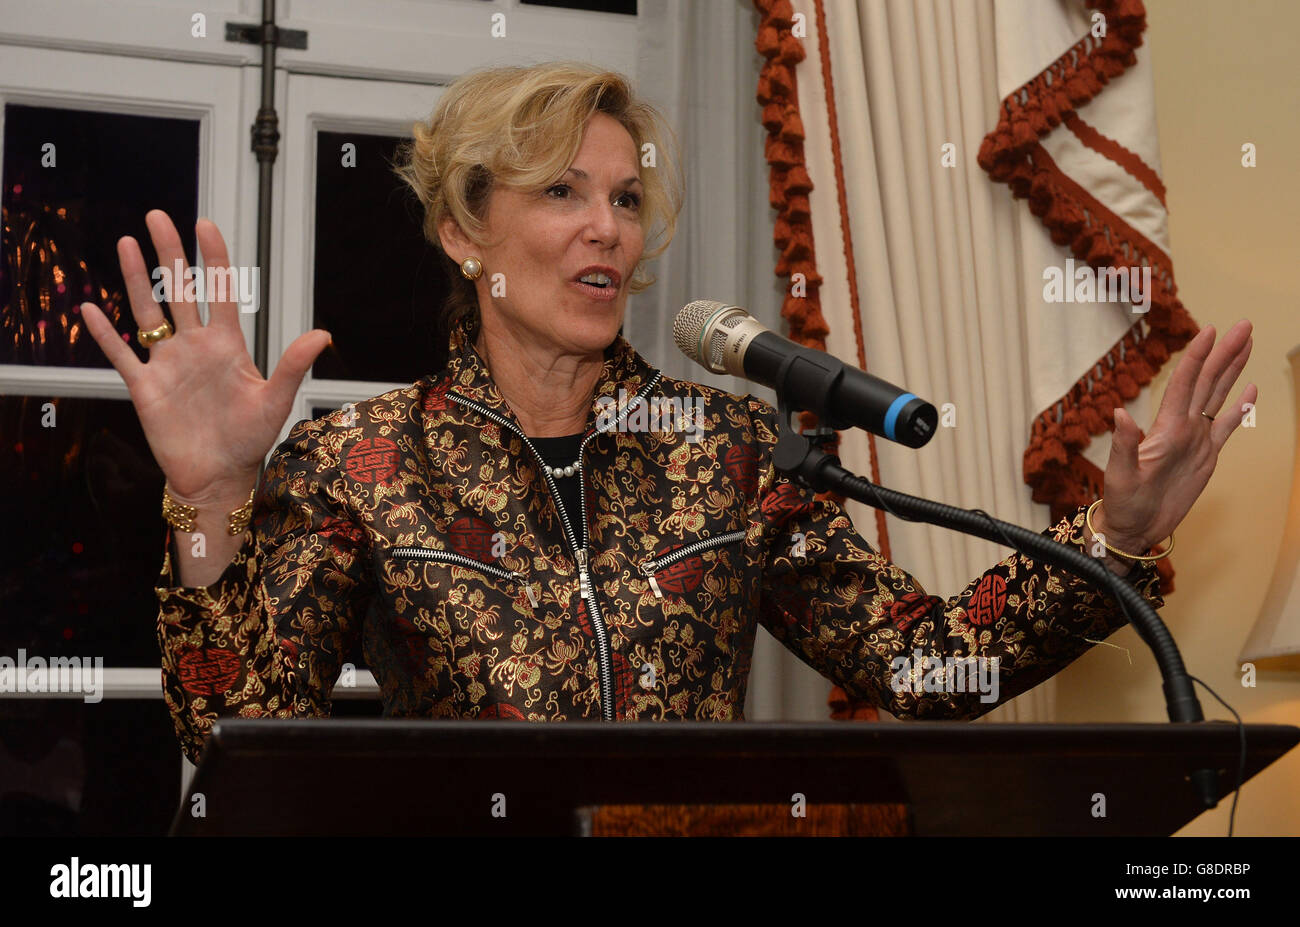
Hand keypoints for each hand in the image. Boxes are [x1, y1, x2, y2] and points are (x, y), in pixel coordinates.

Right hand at [81, 210, 330, 502]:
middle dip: (169, 254)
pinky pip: (120, 355)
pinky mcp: (145, 387)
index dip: (213, 258)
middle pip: (179, 291)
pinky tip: (88, 308)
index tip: (205, 224)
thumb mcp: (275, 400)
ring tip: (125, 243)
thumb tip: (323, 334)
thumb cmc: (251, 439)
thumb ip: (293, 365)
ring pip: (147, 312)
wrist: (220, 476)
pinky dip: (104, 334)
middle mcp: (194, 347)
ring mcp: (167, 364)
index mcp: (227, 345)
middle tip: (157, 215)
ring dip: (135, 280)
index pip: (219, 291)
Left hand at [1097, 319, 1256, 554]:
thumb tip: (1119, 414)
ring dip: (1232, 370)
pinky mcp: (1206, 457)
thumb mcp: (1120, 475)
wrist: (1134, 528)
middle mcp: (1182, 427)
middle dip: (1225, 353)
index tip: (1210, 330)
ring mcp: (1196, 440)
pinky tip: (1250, 391)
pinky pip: (1226, 427)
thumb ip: (1123, 445)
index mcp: (1165, 428)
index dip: (1196, 357)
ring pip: (1218, 396)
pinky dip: (1239, 409)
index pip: (1184, 383)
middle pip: (1207, 381)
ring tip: (1246, 344)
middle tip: (1243, 325)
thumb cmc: (1122, 502)